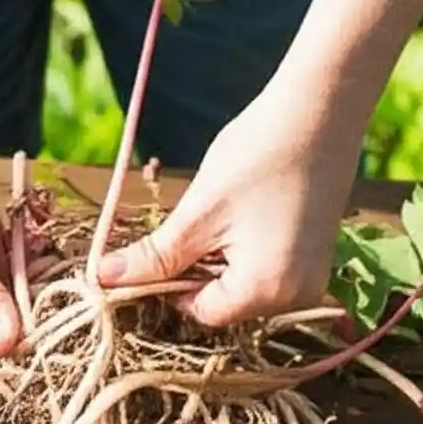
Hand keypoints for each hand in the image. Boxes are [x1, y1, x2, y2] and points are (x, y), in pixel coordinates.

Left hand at [97, 105, 358, 326]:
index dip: (168, 285)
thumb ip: (153, 256)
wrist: (320, 111)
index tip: (153, 250)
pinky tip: (243, 212)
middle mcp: (297, 297)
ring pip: (242, 286)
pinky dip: (244, 250)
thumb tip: (103, 278)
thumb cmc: (257, 157)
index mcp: (267, 292)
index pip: (200, 312)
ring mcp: (312, 279)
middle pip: (224, 303)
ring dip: (218, 259)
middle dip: (195, 271)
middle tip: (189, 222)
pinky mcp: (316, 258)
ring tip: (220, 212)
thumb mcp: (197, 213)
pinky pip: (267, 270)